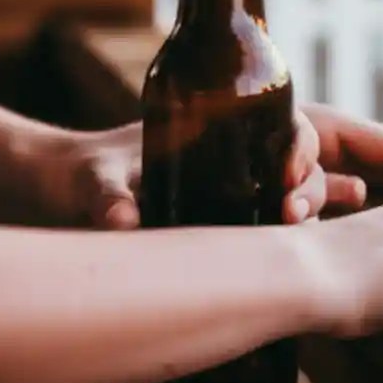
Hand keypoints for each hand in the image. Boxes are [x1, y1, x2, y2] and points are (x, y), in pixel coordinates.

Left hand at [50, 110, 339, 228]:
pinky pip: (281, 229)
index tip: (289, 173)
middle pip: (305, 164)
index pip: (289, 125)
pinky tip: (316, 258)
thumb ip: (108, 196)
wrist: (65, 194)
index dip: (302, 146)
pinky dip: (302, 238)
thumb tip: (121, 219)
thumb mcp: (96, 179)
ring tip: (295, 232)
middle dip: (313, 186)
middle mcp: (242, 154)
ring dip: (311, 212)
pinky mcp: (234, 224)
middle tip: (291, 213)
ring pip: (300, 195)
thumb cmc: (82, 172)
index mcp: (224, 124)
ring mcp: (241, 190)